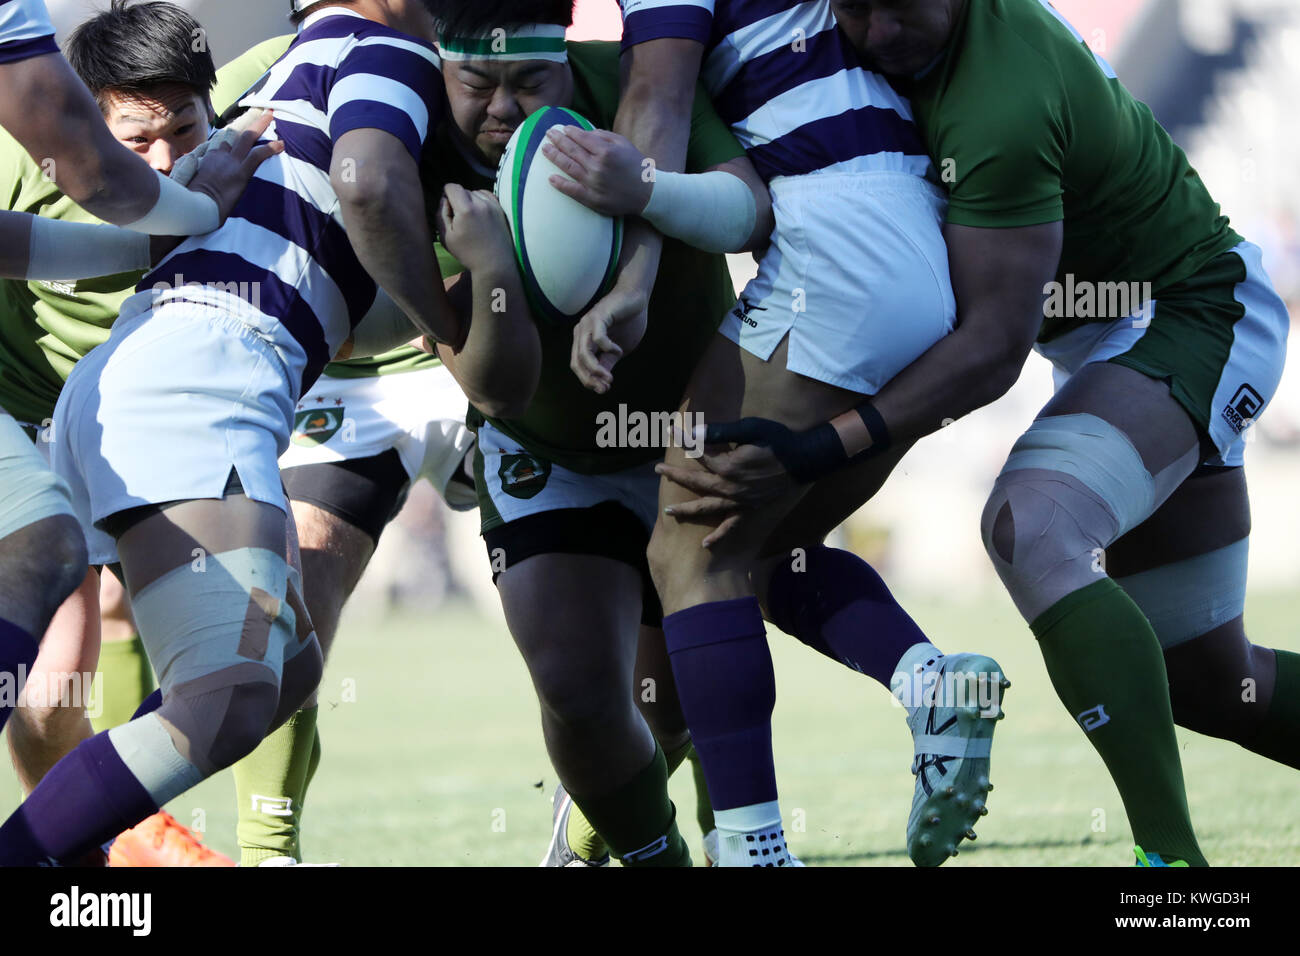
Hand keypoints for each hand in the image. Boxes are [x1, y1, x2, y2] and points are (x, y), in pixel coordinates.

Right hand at [184, 110, 282, 222]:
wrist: (194, 206)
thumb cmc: (191, 200)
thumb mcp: (191, 183)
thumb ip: (196, 176)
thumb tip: (193, 177)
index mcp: (208, 157)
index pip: (223, 142)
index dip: (233, 136)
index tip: (240, 131)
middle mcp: (219, 155)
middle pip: (235, 133)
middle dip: (249, 122)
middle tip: (262, 112)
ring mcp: (231, 162)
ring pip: (247, 137)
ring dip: (260, 125)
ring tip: (272, 115)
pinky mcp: (240, 172)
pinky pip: (258, 155)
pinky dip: (270, 148)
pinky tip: (282, 144)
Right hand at [435, 184, 513, 273]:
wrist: (494, 264)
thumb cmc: (467, 253)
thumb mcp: (446, 236)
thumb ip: (441, 213)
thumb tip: (444, 198)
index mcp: (466, 210)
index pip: (452, 187)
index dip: (446, 194)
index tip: (447, 207)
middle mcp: (481, 203)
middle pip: (463, 190)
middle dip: (458, 200)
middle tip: (459, 219)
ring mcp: (493, 205)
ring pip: (475, 192)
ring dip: (470, 200)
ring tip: (471, 219)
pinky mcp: (500, 209)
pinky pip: (486, 195)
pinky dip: (481, 201)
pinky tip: (479, 214)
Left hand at [543, 126, 653, 216]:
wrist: (647, 193)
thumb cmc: (635, 165)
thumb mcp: (623, 144)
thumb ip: (603, 136)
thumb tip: (583, 133)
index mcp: (606, 151)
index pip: (581, 138)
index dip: (570, 131)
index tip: (563, 128)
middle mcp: (597, 166)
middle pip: (572, 150)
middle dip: (558, 140)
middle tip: (548, 134)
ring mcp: (593, 184)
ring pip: (568, 167)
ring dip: (554, 157)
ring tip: (544, 149)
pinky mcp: (593, 199)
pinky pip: (572, 191)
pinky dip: (560, 184)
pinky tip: (550, 178)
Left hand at [570, 282, 647, 392]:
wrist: (637, 297)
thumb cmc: (628, 321)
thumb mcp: (618, 349)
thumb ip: (608, 362)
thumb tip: (603, 382)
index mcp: (582, 341)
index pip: (578, 366)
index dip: (588, 380)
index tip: (603, 390)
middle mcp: (580, 332)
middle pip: (576, 362)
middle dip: (589, 378)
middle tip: (604, 387)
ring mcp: (587, 324)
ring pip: (584, 353)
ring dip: (596, 369)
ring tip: (609, 377)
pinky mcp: (598, 316)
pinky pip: (597, 338)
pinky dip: (608, 348)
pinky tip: (618, 351)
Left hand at [657, 423, 797, 547]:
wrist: (803, 460)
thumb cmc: (777, 440)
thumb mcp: (749, 429)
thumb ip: (720, 432)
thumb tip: (694, 432)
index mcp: (728, 466)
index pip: (698, 454)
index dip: (684, 441)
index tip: (671, 432)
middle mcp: (730, 487)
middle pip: (696, 483)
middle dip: (675, 476)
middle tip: (658, 470)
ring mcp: (739, 502)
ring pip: (707, 508)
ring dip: (686, 510)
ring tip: (669, 511)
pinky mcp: (749, 510)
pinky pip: (731, 526)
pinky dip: (718, 536)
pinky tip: (706, 544)